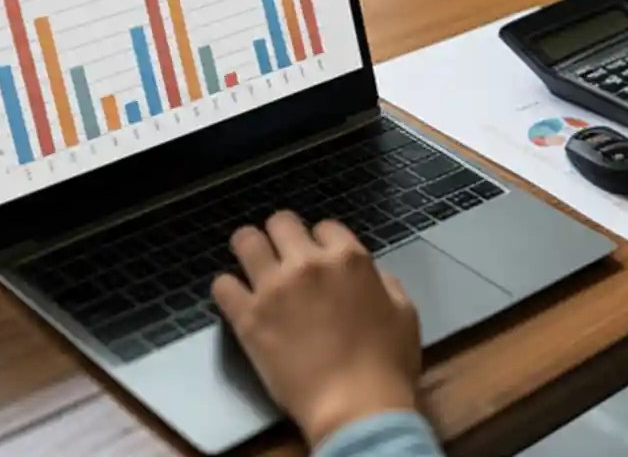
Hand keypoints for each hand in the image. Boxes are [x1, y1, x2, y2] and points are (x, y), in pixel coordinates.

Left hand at [212, 212, 421, 447]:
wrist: (355, 405)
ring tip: (252, 264)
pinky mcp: (247, 317)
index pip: (325, 226)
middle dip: (282, 235)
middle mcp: (308, 262)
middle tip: (283, 256)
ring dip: (249, 248)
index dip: (322, 241)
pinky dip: (229, 289)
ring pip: (245, 240)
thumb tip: (369, 275)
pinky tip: (238, 300)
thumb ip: (384, 283)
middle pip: (280, 222)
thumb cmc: (388, 363)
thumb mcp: (404, 313)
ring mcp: (274, 287)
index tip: (320, 258)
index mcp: (349, 258)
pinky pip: (222, 285)